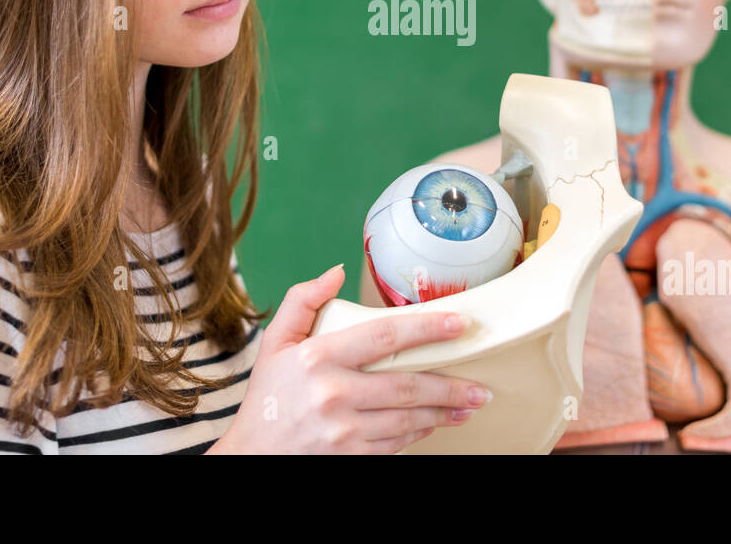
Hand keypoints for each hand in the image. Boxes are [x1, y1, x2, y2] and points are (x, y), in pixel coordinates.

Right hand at [211, 264, 491, 452]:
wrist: (251, 457)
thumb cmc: (267, 397)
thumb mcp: (275, 342)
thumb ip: (302, 300)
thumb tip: (336, 272)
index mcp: (318, 358)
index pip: (383, 336)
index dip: (426, 328)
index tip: (458, 323)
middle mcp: (333, 394)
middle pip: (407, 386)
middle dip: (451, 385)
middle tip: (479, 383)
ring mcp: (343, 431)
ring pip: (408, 419)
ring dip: (445, 412)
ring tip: (470, 403)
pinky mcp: (350, 457)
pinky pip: (396, 443)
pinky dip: (420, 432)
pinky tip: (436, 422)